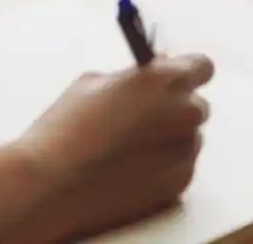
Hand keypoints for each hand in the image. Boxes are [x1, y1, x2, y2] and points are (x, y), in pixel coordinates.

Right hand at [16, 54, 213, 241]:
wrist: (51, 185)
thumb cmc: (65, 129)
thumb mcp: (93, 83)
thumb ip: (134, 76)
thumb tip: (155, 72)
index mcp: (163, 80)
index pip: (202, 66)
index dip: (185, 72)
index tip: (171, 78)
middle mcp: (184, 112)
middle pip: (196, 104)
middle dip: (174, 107)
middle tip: (142, 116)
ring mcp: (185, 150)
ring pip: (188, 136)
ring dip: (169, 137)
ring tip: (127, 148)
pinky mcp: (180, 182)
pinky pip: (180, 165)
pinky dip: (163, 165)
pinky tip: (129, 169)